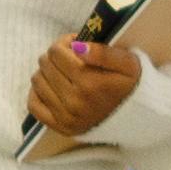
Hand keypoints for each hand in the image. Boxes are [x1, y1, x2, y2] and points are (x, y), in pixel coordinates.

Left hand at [24, 30, 143, 140]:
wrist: (136, 117)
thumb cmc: (129, 85)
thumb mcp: (128, 63)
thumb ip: (104, 52)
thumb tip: (77, 46)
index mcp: (90, 83)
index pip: (56, 51)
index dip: (65, 42)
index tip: (76, 45)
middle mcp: (75, 101)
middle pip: (45, 64)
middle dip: (56, 55)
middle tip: (70, 57)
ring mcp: (66, 116)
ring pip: (37, 81)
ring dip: (47, 71)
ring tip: (63, 71)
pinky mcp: (61, 127)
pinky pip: (34, 105)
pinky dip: (37, 92)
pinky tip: (51, 86)